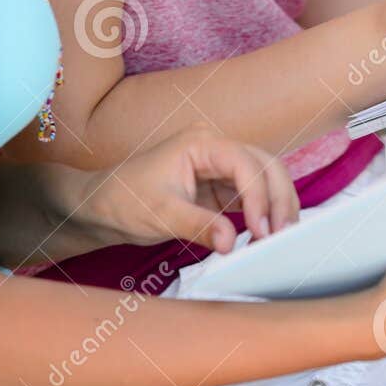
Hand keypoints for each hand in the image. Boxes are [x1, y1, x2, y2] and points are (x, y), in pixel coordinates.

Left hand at [60, 123, 299, 254]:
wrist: (103, 207)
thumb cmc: (124, 200)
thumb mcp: (160, 214)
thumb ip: (198, 226)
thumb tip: (230, 242)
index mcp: (201, 143)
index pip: (245, 164)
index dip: (259, 196)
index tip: (261, 230)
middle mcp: (216, 150)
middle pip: (266, 166)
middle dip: (279, 199)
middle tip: (282, 236)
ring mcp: (220, 169)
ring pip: (265, 180)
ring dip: (277, 207)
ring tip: (279, 239)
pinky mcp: (220, 189)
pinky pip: (253, 197)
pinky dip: (264, 214)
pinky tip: (266, 236)